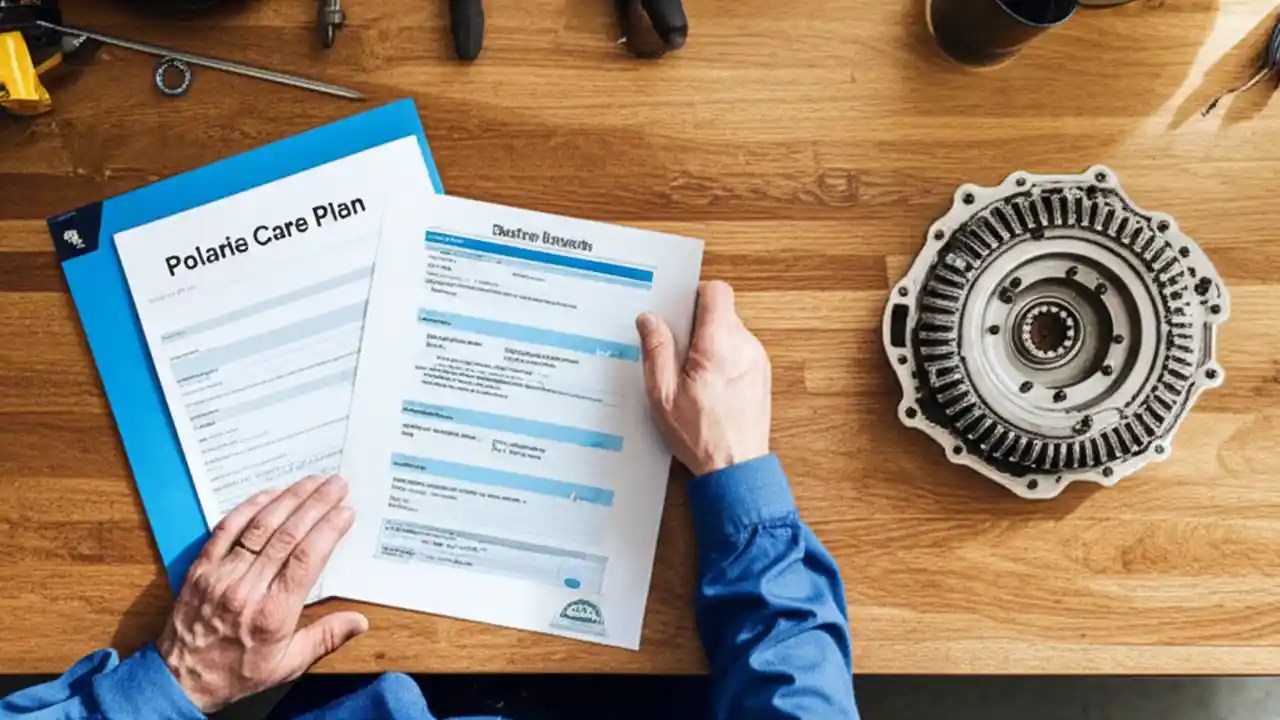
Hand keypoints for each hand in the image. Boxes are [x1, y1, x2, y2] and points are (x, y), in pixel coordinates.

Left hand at [157, 475, 366, 712]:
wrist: (181, 678)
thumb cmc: (237, 672)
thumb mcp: (287, 665)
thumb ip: (325, 639)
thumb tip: (361, 621)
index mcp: (273, 614)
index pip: (306, 560)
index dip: (328, 530)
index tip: (345, 511)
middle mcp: (247, 589)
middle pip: (287, 535)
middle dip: (316, 504)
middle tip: (337, 484)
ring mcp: (221, 575)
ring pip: (260, 527)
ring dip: (289, 498)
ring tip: (312, 481)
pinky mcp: (202, 567)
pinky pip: (227, 529)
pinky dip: (249, 507)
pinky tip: (270, 493)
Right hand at [636, 280, 771, 475]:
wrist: (735, 468)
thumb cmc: (700, 436)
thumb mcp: (663, 394)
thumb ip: (656, 350)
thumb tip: (650, 319)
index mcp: (719, 344)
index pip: (716, 292)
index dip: (695, 296)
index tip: (679, 313)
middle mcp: (745, 346)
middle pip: (722, 312)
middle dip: (698, 326)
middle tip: (678, 354)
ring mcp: (758, 360)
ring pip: (732, 332)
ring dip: (711, 344)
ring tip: (693, 377)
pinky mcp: (762, 374)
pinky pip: (741, 351)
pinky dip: (724, 359)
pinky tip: (709, 387)